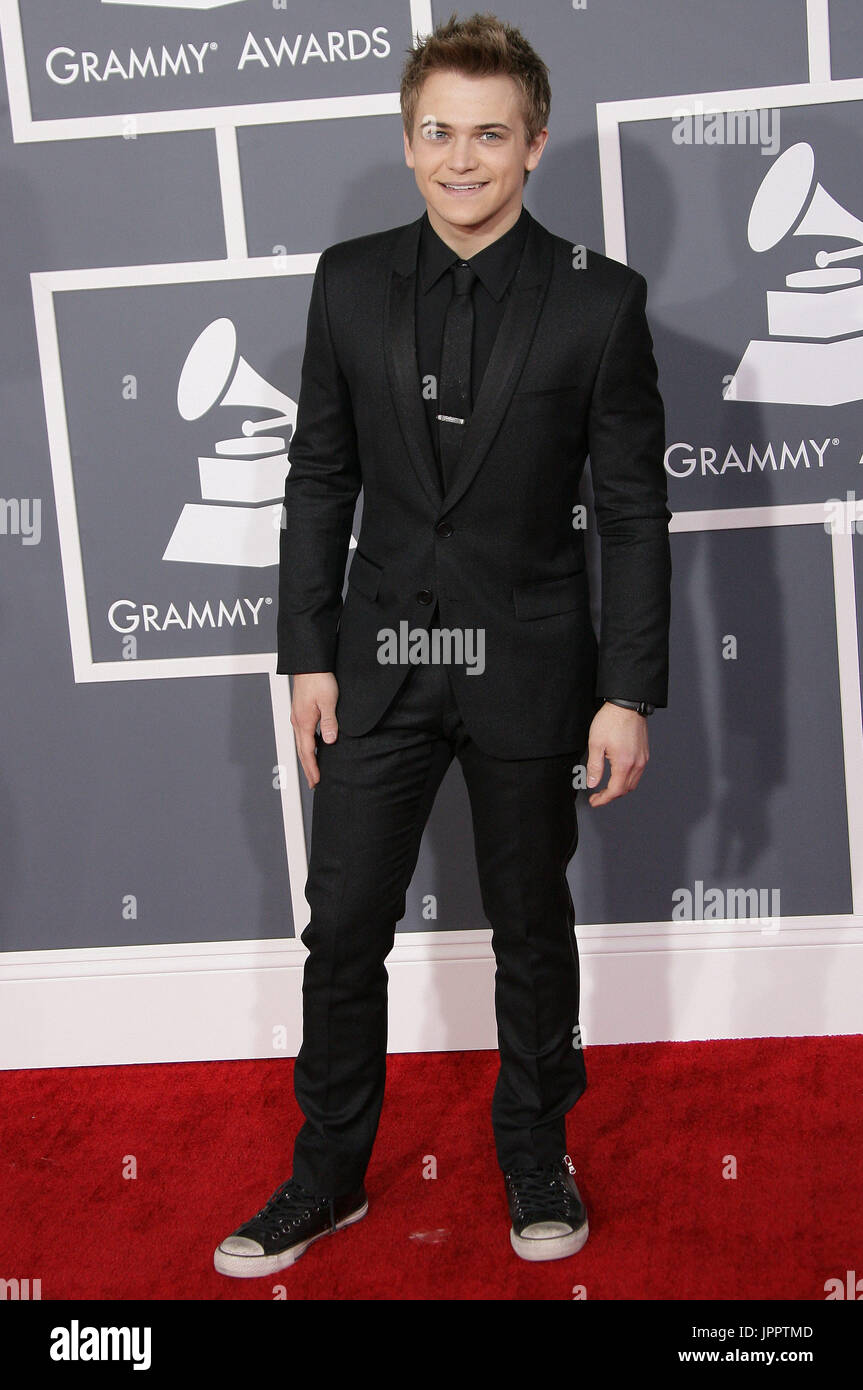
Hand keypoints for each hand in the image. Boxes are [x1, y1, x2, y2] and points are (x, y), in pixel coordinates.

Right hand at [290, 672, 338, 788]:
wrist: (309, 664)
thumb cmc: (319, 680)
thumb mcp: (328, 701)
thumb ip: (329, 722)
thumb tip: (329, 741)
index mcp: (304, 722)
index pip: (308, 752)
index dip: (312, 768)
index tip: (316, 781)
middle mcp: (298, 721)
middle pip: (302, 751)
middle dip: (308, 768)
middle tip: (314, 783)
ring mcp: (298, 716)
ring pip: (301, 743)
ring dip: (307, 758)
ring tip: (313, 769)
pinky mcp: (300, 711)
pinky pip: (303, 734)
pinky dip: (307, 745)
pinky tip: (314, 746)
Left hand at [585, 701, 648, 806]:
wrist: (626, 705)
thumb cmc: (611, 720)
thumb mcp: (596, 744)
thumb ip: (594, 767)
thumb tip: (592, 783)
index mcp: (624, 764)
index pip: (615, 791)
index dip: (603, 799)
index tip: (594, 801)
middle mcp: (637, 763)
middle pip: (625, 789)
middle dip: (611, 796)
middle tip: (597, 796)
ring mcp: (643, 758)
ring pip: (633, 782)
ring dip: (620, 788)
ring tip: (606, 788)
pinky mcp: (644, 753)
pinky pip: (637, 773)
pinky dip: (627, 779)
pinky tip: (617, 775)